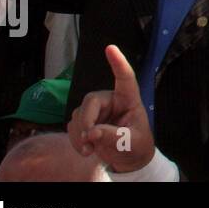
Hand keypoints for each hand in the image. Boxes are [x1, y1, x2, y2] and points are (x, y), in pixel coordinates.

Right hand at [67, 45, 153, 173]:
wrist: (127, 159)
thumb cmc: (136, 145)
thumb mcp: (131, 143)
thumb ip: (114, 136)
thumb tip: (92, 132)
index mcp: (129, 99)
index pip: (125, 78)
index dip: (118, 63)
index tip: (110, 47)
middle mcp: (111, 100)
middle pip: (91, 100)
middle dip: (87, 121)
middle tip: (89, 140)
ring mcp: (97, 110)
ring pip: (79, 114)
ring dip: (80, 134)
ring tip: (90, 150)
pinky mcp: (85, 120)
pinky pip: (72, 125)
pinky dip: (75, 139)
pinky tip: (86, 149)